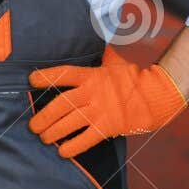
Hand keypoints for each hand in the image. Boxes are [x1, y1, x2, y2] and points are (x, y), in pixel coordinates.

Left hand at [28, 52, 188, 157]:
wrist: (156, 96)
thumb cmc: (133, 78)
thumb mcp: (115, 62)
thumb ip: (100, 56)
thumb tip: (94, 37)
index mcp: (93, 75)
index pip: (65, 74)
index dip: (46, 76)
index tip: (31, 80)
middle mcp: (93, 93)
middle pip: (61, 105)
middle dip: (43, 117)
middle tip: (33, 125)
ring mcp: (100, 111)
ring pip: (68, 123)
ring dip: (52, 133)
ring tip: (44, 138)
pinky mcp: (108, 127)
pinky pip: (85, 140)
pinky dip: (72, 147)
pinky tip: (62, 152)